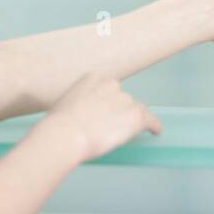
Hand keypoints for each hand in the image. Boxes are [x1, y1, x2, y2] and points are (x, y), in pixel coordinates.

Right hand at [46, 72, 161, 161]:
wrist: (66, 134)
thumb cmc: (58, 125)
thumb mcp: (65, 103)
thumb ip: (79, 103)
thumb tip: (82, 113)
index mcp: (93, 77)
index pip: (109, 89)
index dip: (108, 103)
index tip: (106, 113)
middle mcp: (112, 84)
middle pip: (123, 99)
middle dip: (119, 112)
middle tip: (108, 128)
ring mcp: (125, 99)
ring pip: (134, 110)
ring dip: (129, 121)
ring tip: (119, 135)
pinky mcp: (136, 115)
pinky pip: (150, 120)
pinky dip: (153, 125)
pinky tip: (155, 131)